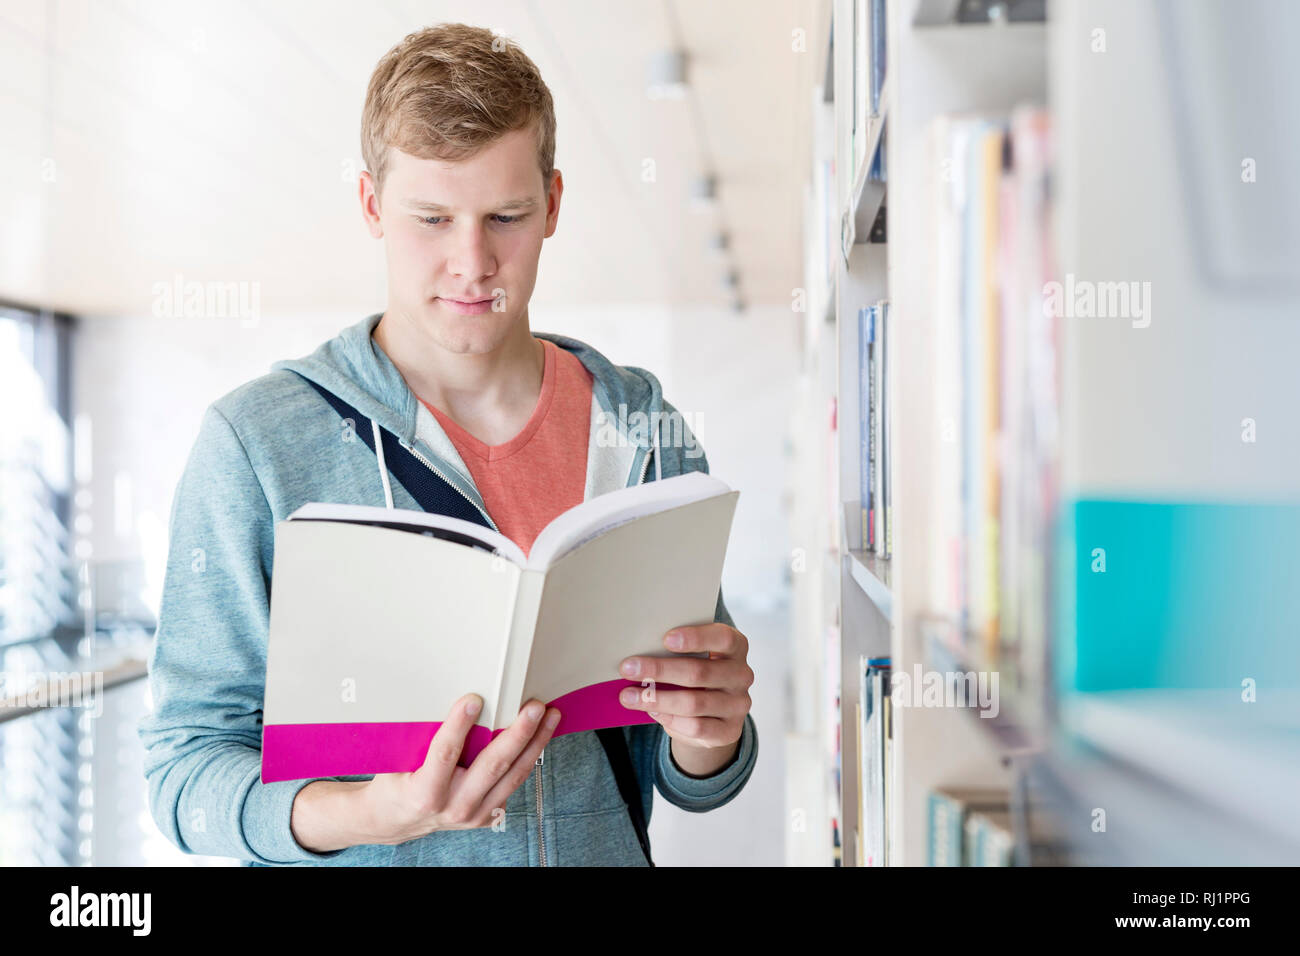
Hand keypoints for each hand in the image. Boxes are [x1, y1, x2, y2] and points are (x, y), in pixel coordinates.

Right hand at [359, 693, 559, 844]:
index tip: (472, 700)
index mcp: (424, 795)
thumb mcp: (395, 760)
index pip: (445, 755)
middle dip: (517, 733)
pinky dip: (529, 756)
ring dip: (535, 742)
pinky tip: (540, 734)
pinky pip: (513, 782)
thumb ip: (418, 737)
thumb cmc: (394, 783)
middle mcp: (454, 808)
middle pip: (492, 766)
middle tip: (533, 706)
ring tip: (550, 716)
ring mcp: (474, 815)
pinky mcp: (488, 815)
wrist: (396, 820)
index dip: (458, 726)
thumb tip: (441, 696)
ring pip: (512, 775)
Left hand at [617, 624, 752, 776]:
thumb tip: (637, 657)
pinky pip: (696, 727)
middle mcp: (741, 675)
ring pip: (694, 703)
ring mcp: (738, 705)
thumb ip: (675, 653)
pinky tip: (652, 712)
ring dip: (656, 699)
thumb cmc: (696, 674)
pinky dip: (670, 719)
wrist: (714, 713)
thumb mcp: (692, 657)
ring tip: (628, 696)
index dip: (696, 638)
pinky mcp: (730, 730)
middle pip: (700, 672)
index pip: (723, 638)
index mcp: (736, 647)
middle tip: (628, 668)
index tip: (665, 639)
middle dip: (659, 670)